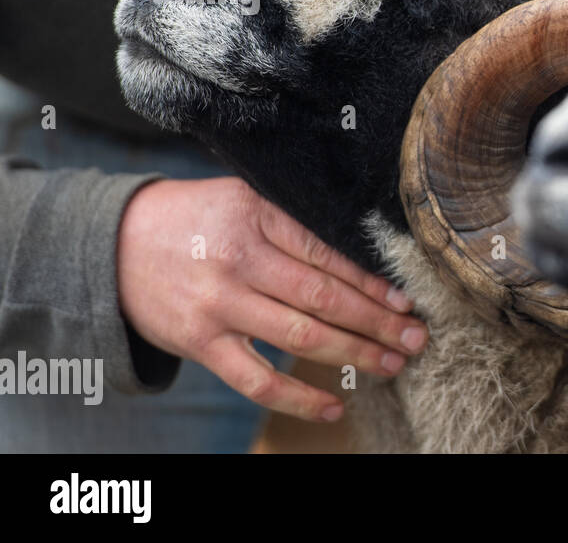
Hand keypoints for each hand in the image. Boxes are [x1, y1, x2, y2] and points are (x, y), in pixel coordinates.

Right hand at [117, 177, 426, 421]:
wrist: (114, 242)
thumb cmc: (196, 218)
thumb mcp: (245, 198)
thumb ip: (296, 220)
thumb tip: (366, 250)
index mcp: (257, 217)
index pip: (329, 256)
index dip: (374, 283)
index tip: (407, 302)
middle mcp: (241, 260)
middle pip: (324, 299)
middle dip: (378, 323)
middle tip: (416, 339)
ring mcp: (220, 305)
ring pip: (301, 337)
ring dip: (354, 355)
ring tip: (392, 364)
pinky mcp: (201, 343)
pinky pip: (256, 380)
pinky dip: (298, 398)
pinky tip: (333, 407)